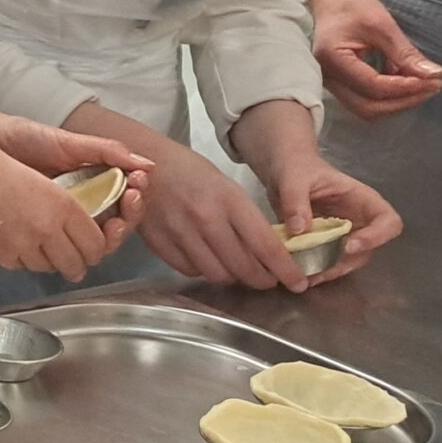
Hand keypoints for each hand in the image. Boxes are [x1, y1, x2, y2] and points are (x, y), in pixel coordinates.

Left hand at [0, 113, 150, 252]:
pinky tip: (76, 233)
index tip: (137, 186)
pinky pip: (60, 254)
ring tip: (111, 221)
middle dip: (129, 218)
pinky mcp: (38, 241)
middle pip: (115, 230)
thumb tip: (147, 165)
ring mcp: (59, 228)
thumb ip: (107, 152)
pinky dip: (73, 249)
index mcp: (92, 188)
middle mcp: (80, 212)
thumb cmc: (26, 140)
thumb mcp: (70, 143)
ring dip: (109, 238)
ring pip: (92, 248)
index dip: (136, 200)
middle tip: (129, 202)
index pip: (125, 204)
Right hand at [0, 136, 144, 281]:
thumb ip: (60, 204)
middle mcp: (44, 229)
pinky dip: (24, 258)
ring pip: (49, 270)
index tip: (93, 242)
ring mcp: (19, 246)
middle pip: (77, 265)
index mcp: (60, 204)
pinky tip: (17, 239)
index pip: (95, 243)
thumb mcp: (36, 175)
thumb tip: (76, 224)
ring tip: (43, 243)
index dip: (97, 247)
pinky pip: (21, 266)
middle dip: (78, 262)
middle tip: (73, 253)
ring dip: (50, 260)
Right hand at [136, 137, 315, 291]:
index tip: (298, 282)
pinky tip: (209, 260)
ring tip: (239, 270)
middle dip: (263, 279)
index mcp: (229, 199)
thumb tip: (267, 252)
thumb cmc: (189, 170)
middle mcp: (206, 219)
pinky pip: (191, 271)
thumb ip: (244, 218)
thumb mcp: (225, 186)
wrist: (143, 160)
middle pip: (244, 268)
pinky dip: (204, 271)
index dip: (285, 270)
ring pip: (218, 275)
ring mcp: (181, 233)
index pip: (265, 246)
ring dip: (234, 278)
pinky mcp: (161, 244)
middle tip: (270, 280)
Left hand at [266, 154, 401, 282]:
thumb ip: (295, 200)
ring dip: (331, 271)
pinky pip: (330, 264)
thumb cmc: (297, 168)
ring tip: (308, 275)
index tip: (349, 245)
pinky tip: (301, 275)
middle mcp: (359, 220)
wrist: (282, 173)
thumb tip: (299, 230)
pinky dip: (318, 271)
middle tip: (321, 267)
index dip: (377, 237)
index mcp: (362, 200)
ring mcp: (345, 235)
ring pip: (349, 261)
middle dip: (347, 261)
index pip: (388, 222)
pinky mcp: (328, 246)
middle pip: (369, 249)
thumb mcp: (293, 178)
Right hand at [311, 0, 441, 120]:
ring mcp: (331, 82)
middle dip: (404, 101)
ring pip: (367, 107)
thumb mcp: (381, 24)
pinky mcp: (340, 82)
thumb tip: (433, 75)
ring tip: (422, 84)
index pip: (374, 87)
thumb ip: (405, 53)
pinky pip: (364, 98)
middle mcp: (327, 77)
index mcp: (334, 60)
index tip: (433, 81)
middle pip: (369, 108)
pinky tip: (405, 79)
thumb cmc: (349, 4)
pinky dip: (387, 94)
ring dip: (396, 101)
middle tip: (432, 87)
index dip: (406, 88)